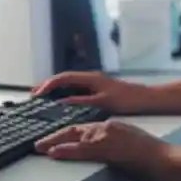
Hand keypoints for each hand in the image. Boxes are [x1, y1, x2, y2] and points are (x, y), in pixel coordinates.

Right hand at [32, 71, 151, 113]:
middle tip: (34, 94)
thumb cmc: (127, 100)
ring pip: (70, 83)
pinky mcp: (98, 88)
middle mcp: (91, 77)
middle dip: (48, 85)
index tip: (38, 94)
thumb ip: (80, 101)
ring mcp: (95, 82)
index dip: (49, 85)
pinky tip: (62, 100)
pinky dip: (65, 93)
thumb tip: (61, 102)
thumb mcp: (101, 103)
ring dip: (56, 89)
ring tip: (43, 97)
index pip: (64, 78)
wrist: (146, 99)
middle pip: (64, 78)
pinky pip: (76, 88)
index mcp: (91, 78)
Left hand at [35, 120, 170, 180]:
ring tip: (41, 146)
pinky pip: (81, 149)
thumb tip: (106, 154)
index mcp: (113, 126)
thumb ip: (114, 146)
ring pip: (75, 136)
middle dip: (56, 135)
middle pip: (75, 128)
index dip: (68, 132)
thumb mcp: (130, 144)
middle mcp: (108, 127)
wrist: (167, 160)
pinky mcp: (108, 148)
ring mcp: (107, 136)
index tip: (56, 136)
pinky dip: (65, 150)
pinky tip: (53, 152)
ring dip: (55, 141)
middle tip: (41, 141)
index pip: (84, 126)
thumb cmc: (154, 157)